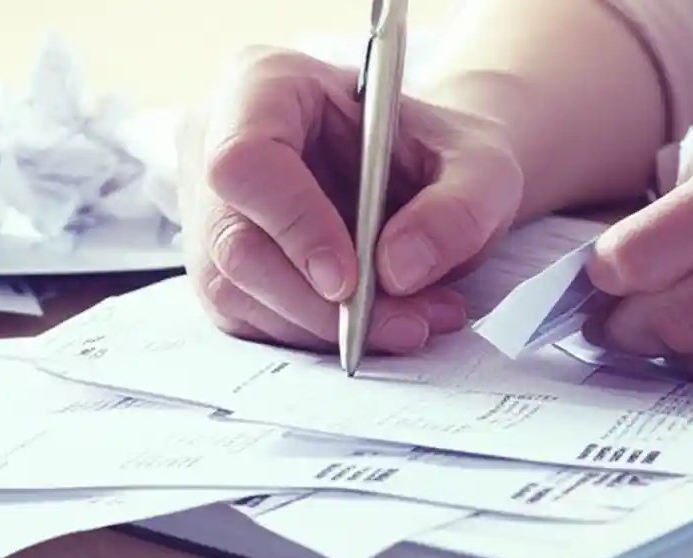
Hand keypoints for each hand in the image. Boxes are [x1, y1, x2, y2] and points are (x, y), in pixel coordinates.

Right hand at [176, 47, 522, 353]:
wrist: (427, 177)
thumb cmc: (441, 153)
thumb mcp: (482, 166)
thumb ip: (457, 210)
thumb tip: (397, 270)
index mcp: (265, 85)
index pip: (246, 161)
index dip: (292, 225)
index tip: (350, 280)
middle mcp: (216, 143)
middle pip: (234, 243)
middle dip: (320, 303)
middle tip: (403, 324)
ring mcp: (210, 211)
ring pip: (238, 293)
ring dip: (326, 328)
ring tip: (412, 323)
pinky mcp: (222, 269)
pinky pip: (252, 320)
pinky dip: (318, 336)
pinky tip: (378, 324)